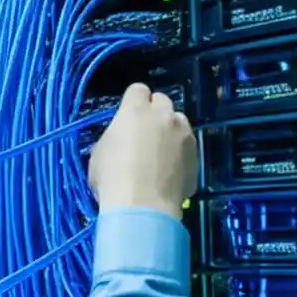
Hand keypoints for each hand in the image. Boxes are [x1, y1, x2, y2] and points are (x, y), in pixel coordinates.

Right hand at [88, 83, 197, 219]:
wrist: (143, 206)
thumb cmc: (112, 178)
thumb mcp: (100, 153)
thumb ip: (114, 138)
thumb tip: (121, 141)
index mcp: (135, 110)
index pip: (138, 90)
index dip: (133, 101)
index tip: (129, 116)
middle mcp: (163, 115)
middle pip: (163, 101)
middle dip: (155, 112)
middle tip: (146, 132)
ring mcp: (184, 134)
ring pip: (180, 122)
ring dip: (171, 130)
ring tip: (162, 152)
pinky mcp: (196, 155)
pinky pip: (188, 147)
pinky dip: (180, 154)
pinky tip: (170, 172)